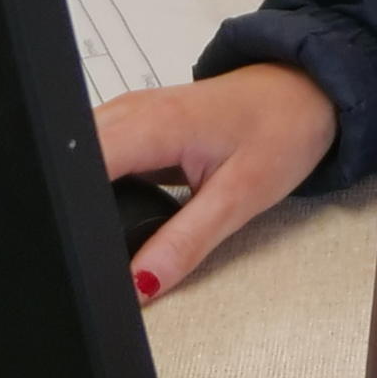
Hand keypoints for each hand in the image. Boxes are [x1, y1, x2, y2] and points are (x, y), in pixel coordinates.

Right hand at [95, 63, 337, 296]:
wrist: (305, 91)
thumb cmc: (282, 131)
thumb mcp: (239, 198)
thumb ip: (185, 244)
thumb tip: (138, 286)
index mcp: (155, 124)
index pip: (82, 162)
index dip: (71, 207)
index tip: (73, 247)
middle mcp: (133, 111)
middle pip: (71, 159)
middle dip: (71, 207)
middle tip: (85, 253)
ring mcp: (132, 114)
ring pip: (81, 155)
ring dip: (83, 194)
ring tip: (100, 233)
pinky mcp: (137, 124)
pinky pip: (100, 154)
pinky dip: (98, 183)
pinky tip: (112, 210)